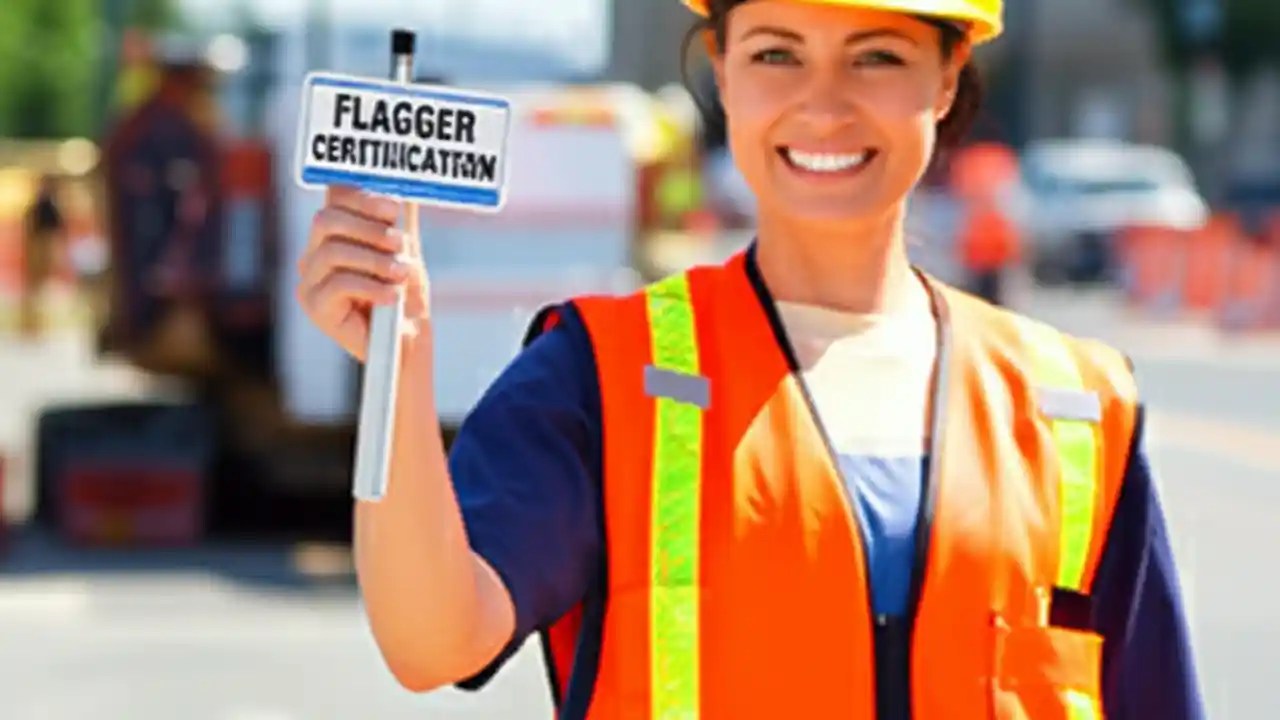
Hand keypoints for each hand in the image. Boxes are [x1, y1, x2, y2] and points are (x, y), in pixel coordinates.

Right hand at [296, 186, 429, 361]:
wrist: (406, 343)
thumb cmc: (404, 297)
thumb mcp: (405, 252)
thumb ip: (400, 221)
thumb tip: (407, 187)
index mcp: (333, 235)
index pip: (333, 201)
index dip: (360, 196)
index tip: (394, 207)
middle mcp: (314, 254)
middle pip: (326, 221)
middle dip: (367, 227)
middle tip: (399, 242)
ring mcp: (310, 281)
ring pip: (332, 252)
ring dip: (374, 260)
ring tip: (400, 273)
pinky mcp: (315, 307)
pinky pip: (337, 284)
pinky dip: (371, 286)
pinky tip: (391, 296)